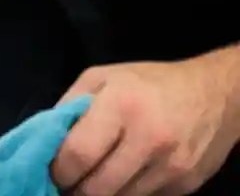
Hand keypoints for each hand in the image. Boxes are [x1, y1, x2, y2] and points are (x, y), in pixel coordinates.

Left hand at [51, 50, 239, 194]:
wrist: (217, 95)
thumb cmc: (149, 83)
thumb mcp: (102, 77)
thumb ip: (69, 107)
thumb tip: (44, 141)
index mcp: (122, 106)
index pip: (79, 154)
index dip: (58, 170)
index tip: (51, 171)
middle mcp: (150, 139)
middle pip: (97, 188)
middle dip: (75, 189)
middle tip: (67, 181)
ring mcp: (171, 166)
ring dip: (100, 193)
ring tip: (92, 178)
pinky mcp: (187, 184)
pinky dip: (127, 191)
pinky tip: (124, 175)